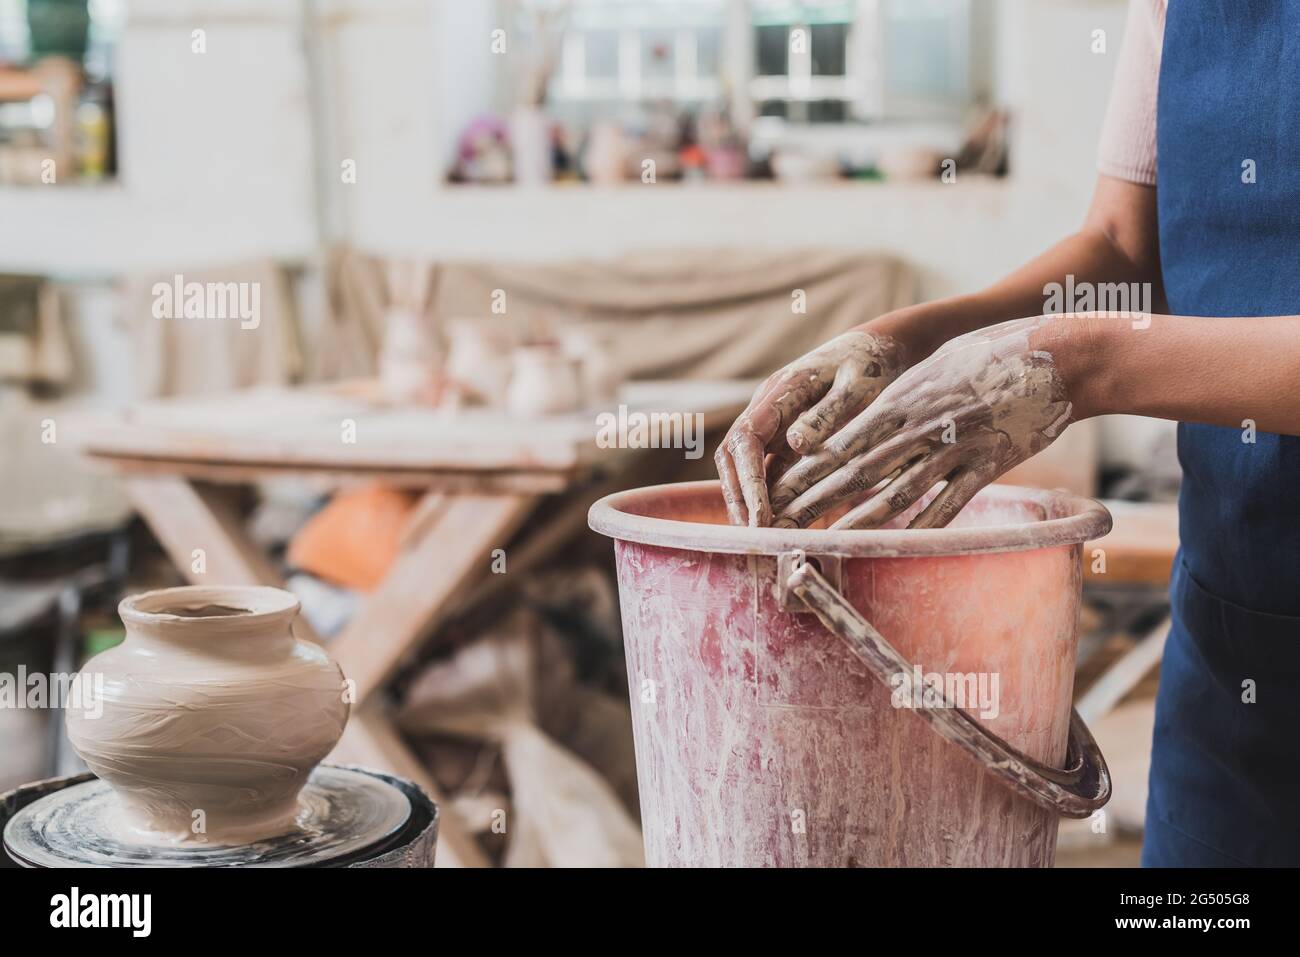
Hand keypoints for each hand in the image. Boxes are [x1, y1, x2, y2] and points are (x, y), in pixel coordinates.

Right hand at [715, 330, 904, 525]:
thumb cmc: (870, 365)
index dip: (749, 479)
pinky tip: (779, 525)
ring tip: (761, 538)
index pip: (747, 439)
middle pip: (733, 456)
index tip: (760, 515)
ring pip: (744, 466)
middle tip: (754, 537)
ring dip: (747, 501)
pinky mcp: (784, 438)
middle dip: (739, 497)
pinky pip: (766, 470)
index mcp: (780, 391)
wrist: (876, 348)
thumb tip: (795, 444)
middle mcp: (767, 408)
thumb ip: (828, 412)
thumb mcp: (857, 385)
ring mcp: (773, 424)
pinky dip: (767, 497)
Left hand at [769, 317, 1073, 529]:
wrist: (1062, 355)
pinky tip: (896, 545)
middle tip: (779, 520)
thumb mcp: (940, 364)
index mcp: (904, 397)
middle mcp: (922, 424)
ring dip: (856, 520)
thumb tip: (877, 416)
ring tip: (822, 538)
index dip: (807, 467)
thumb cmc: (999, 353)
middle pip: (858, 469)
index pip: (843, 439)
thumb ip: (907, 394)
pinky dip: (920, 526)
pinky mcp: (990, 465)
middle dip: (814, 499)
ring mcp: (956, 447)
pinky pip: (949, 503)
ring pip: (896, 492)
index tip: (777, 484)